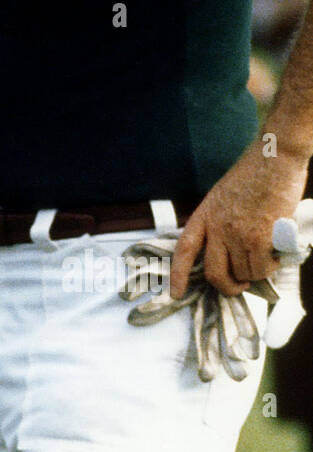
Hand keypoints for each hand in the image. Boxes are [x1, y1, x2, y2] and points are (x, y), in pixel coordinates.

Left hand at [170, 138, 308, 297]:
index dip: (178, 274)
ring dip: (254, 273)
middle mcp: (217, 226)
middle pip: (214, 272)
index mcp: (205, 214)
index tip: (175, 293)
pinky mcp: (260, 237)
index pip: (184, 249)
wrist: (274, 158)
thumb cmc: (254, 174)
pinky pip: (262, 268)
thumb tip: (228, 250)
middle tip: (239, 286)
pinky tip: (275, 256)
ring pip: (243, 273)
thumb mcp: (223, 196)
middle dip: (226, 288)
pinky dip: (269, 268)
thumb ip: (220, 220)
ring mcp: (237, 233)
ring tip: (265, 258)